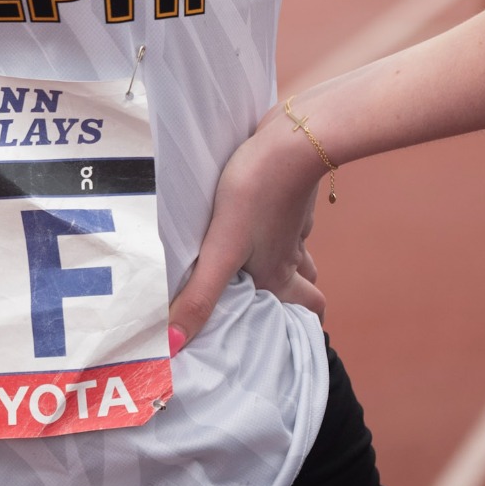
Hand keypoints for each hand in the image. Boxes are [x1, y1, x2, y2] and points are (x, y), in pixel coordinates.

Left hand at [168, 107, 326, 347]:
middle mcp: (291, 254)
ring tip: (261, 270)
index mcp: (279, 275)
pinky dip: (278, 227)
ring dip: (290, 266)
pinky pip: (288, 220)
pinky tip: (256, 219)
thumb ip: (201, 296)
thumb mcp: (222, 248)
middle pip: (309, 289)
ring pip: (300, 255)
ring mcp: (293, 223)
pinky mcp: (288, 194)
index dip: (298, 330)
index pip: (307, 315)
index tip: (277, 341)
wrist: (289, 138)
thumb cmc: (256, 193)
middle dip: (297, 301)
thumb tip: (174, 347)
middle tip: (270, 307)